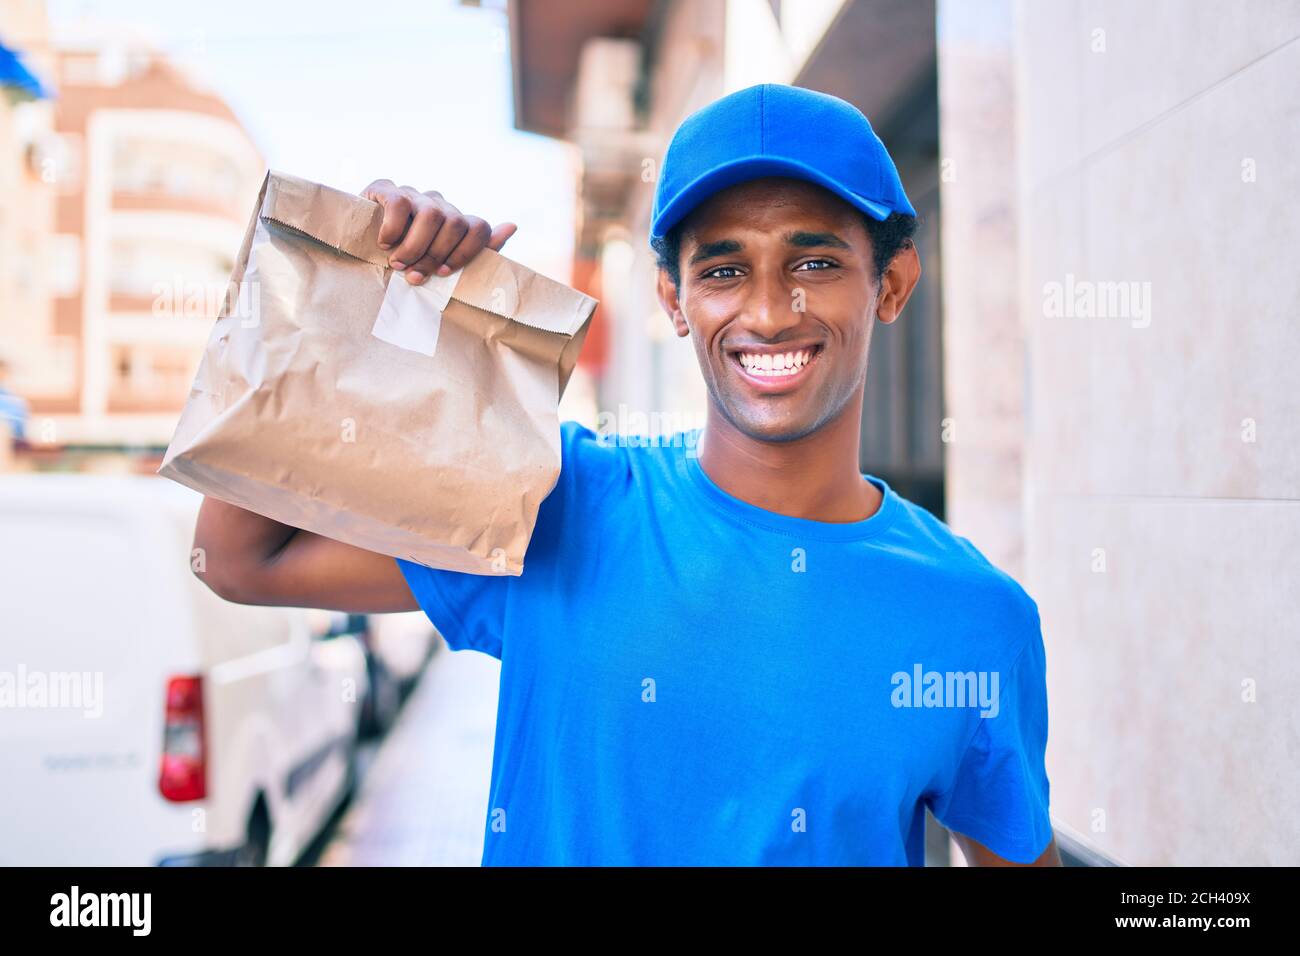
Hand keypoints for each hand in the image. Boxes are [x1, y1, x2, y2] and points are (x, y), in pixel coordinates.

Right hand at [360, 179, 516, 283]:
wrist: (361, 249)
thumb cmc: (408, 261)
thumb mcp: (442, 264)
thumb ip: (480, 250)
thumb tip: (512, 226)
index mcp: (455, 220)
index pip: (479, 227)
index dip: (465, 253)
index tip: (445, 273)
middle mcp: (438, 203)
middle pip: (455, 223)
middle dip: (436, 255)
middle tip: (415, 275)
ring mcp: (413, 194)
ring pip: (431, 215)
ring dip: (414, 246)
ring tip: (398, 264)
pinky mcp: (385, 188)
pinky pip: (400, 203)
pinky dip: (394, 229)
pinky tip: (385, 243)